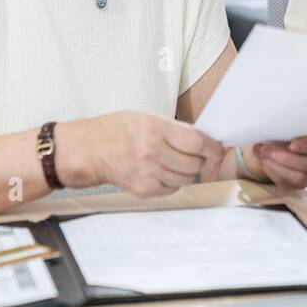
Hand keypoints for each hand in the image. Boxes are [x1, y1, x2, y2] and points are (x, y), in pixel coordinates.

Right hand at [78, 112, 223, 197]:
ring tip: (175, 163)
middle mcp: (152, 152)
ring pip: (185, 178)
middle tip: (194, 156)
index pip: (196, 142)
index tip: (216, 149)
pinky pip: (172, 189)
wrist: (91, 150)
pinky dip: (173, 182)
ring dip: (187, 172)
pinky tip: (164, 172)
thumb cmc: (118, 130)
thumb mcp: (146, 117)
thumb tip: (203, 140)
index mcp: (154, 129)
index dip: (211, 147)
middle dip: (199, 160)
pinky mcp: (143, 189)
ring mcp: (147, 172)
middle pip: (194, 163)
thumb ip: (174, 128)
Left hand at [242, 124, 306, 189]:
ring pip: (301, 178)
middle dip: (288, 159)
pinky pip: (290, 185)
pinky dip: (275, 174)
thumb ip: (294, 121)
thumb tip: (273, 123)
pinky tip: (266, 163)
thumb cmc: (301, 123)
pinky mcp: (305, 183)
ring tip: (264, 156)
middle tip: (268, 150)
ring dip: (279, 168)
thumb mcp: (303, 117)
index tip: (292, 144)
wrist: (298, 135)